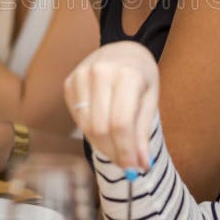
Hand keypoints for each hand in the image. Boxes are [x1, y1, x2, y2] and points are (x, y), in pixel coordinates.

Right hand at [64, 41, 159, 170]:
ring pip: (87, 126)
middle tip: (126, 164)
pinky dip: (91, 131)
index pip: (121, 123)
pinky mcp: (69, 82)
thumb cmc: (141, 77)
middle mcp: (100, 72)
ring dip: (103, 145)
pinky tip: (104, 128)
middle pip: (101, 128)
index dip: (126, 150)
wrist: (122, 51)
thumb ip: (143, 132)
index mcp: (127, 74)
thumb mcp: (150, 100)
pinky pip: (78, 118)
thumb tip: (141, 166)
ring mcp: (81, 75)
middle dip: (114, 152)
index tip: (134, 168)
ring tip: (118, 147)